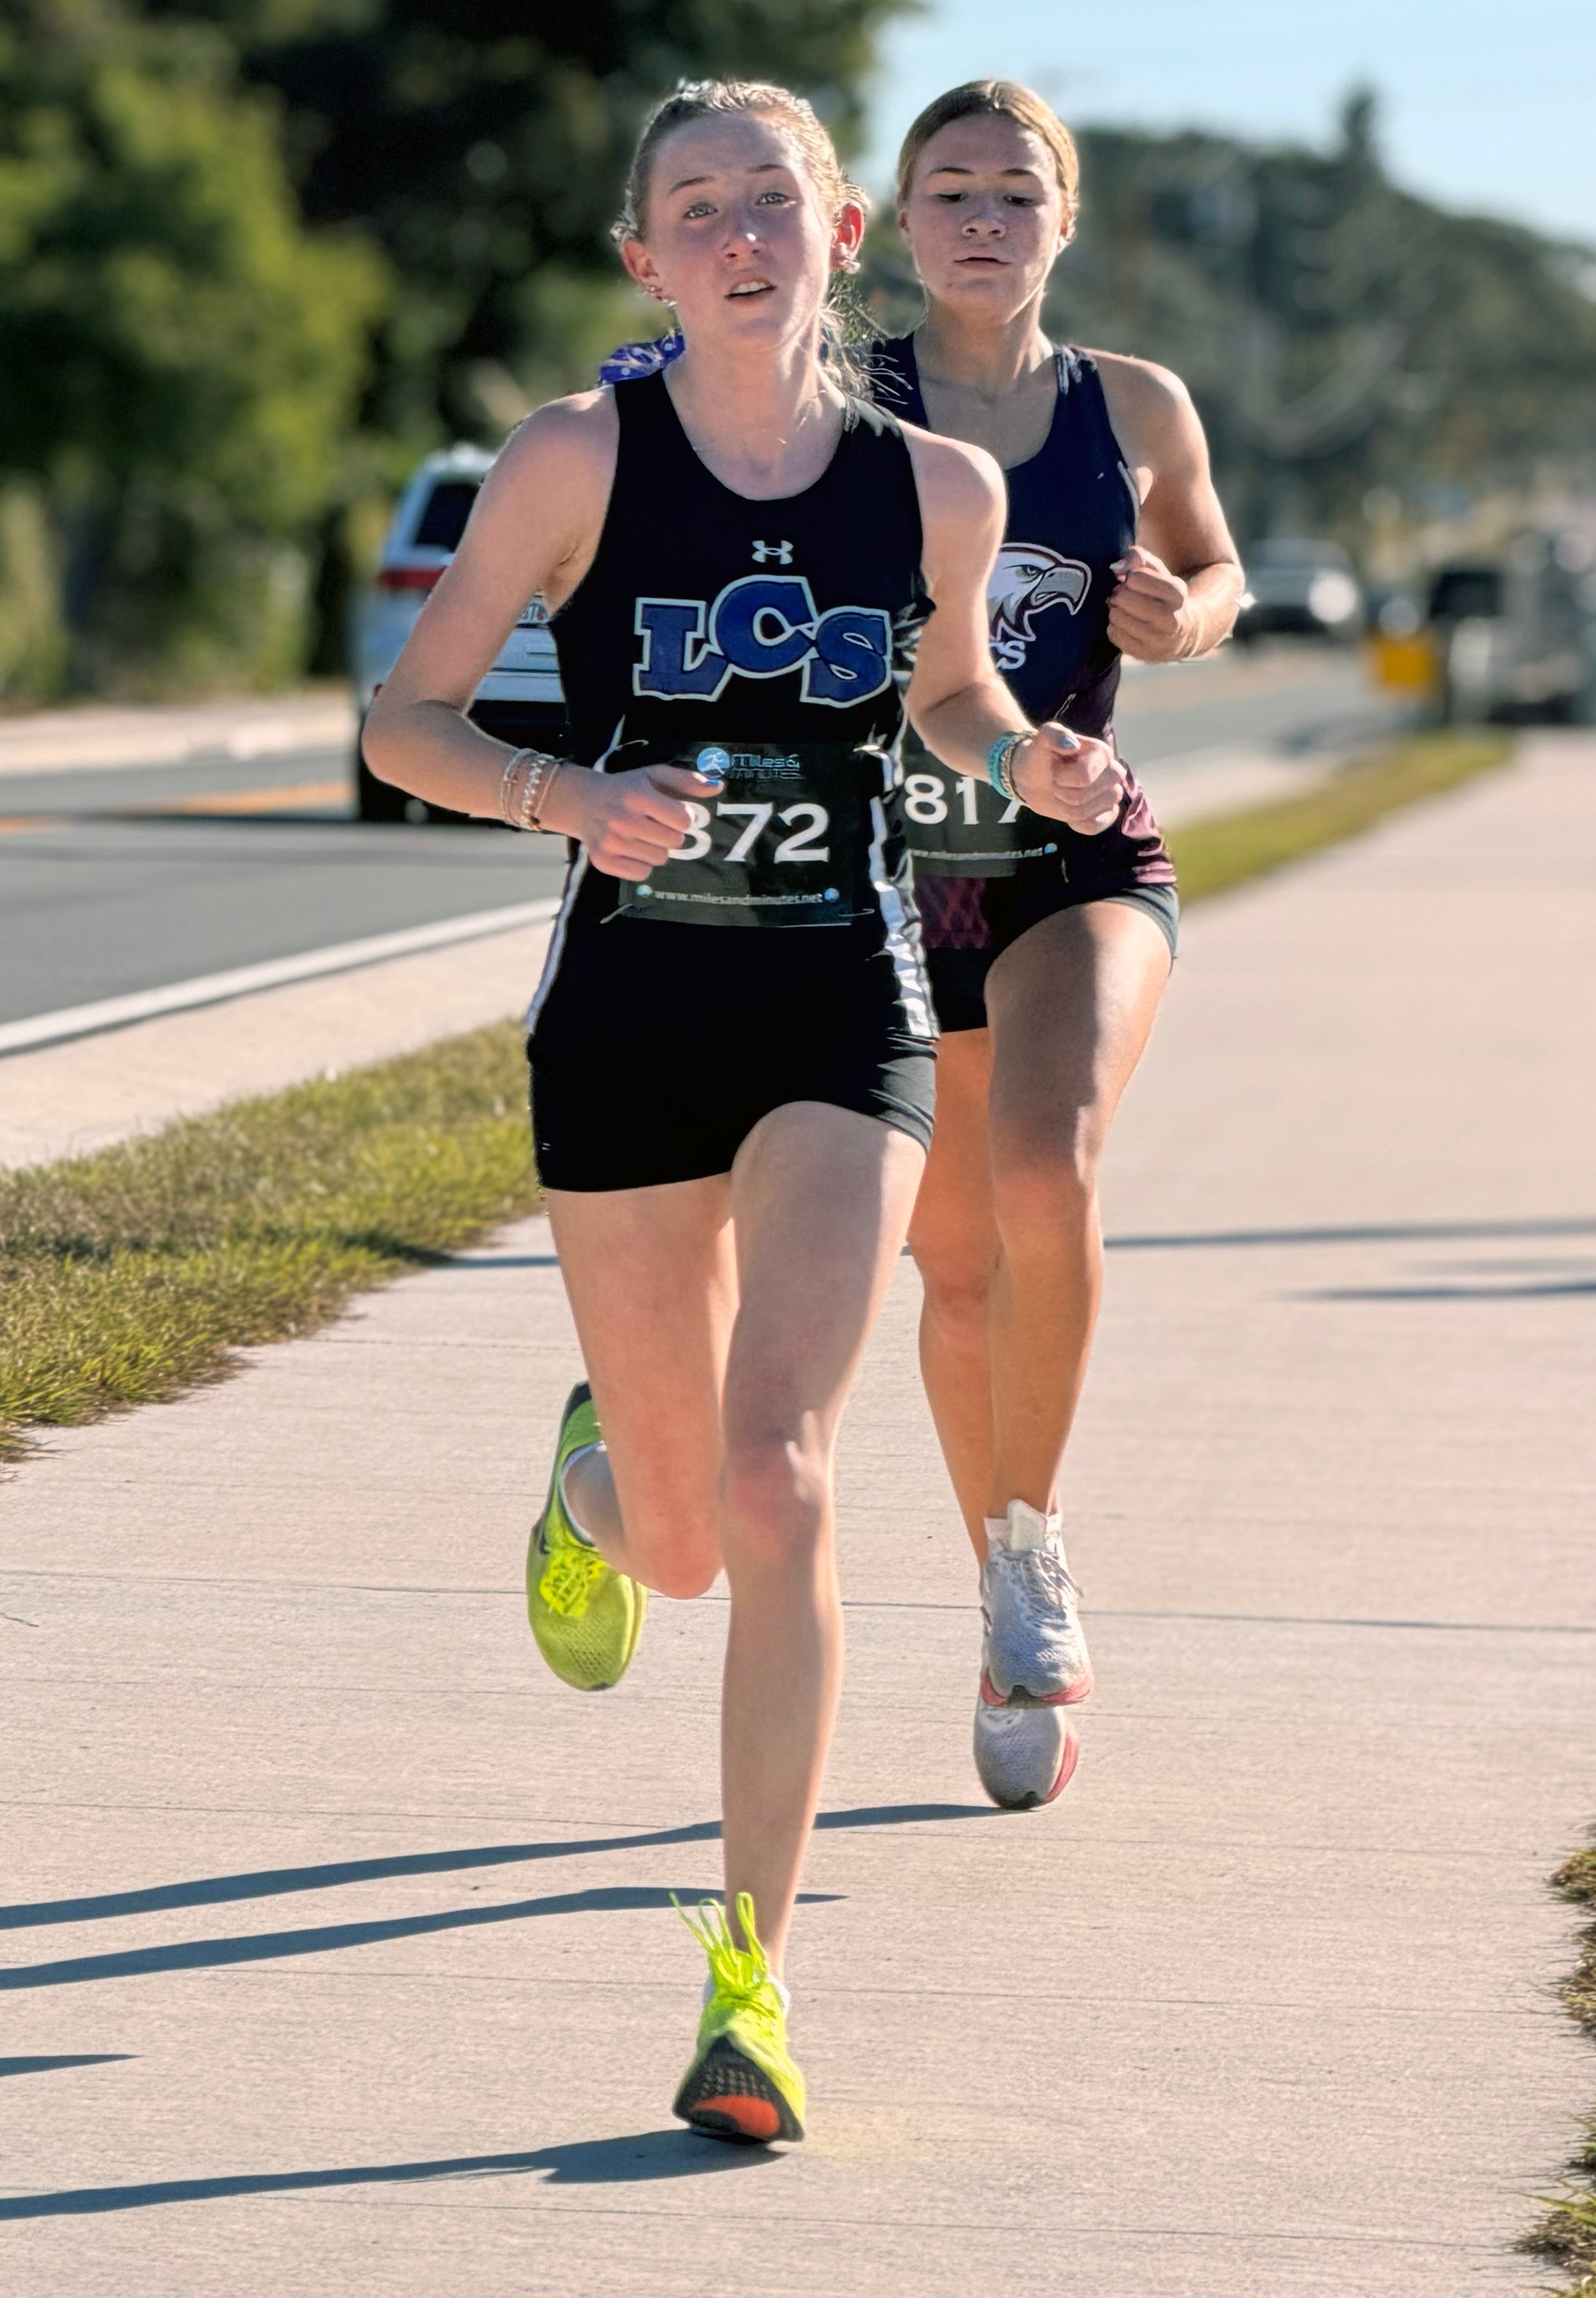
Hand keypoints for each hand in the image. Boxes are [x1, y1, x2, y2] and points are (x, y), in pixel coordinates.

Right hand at [539, 762, 719, 881]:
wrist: (582, 802)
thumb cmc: (625, 789)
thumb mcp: (654, 776)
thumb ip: (686, 780)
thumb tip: (717, 787)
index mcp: (638, 796)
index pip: (683, 820)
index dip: (683, 818)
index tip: (673, 813)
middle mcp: (623, 819)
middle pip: (674, 841)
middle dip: (670, 833)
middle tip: (654, 824)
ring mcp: (612, 842)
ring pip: (660, 859)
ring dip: (657, 848)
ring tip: (642, 835)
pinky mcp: (604, 861)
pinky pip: (642, 873)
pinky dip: (642, 864)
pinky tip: (632, 848)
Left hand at [1010, 724, 1125, 834]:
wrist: (1035, 777)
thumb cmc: (1041, 756)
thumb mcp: (1041, 739)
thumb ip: (1054, 734)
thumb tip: (1072, 744)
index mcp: (1102, 753)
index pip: (1085, 776)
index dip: (1062, 778)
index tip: (1054, 770)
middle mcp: (1113, 772)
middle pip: (1087, 796)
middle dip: (1063, 793)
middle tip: (1057, 784)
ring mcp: (1112, 794)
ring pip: (1089, 813)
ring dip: (1067, 808)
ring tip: (1062, 795)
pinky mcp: (1107, 813)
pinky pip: (1095, 827)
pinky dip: (1078, 823)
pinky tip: (1070, 813)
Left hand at [1107, 545, 1195, 661]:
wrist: (1185, 633)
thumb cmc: (1164, 597)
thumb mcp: (1160, 573)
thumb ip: (1139, 558)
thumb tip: (1116, 568)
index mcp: (1177, 594)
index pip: (1136, 578)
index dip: (1130, 578)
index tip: (1134, 583)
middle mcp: (1170, 619)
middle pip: (1123, 598)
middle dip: (1120, 595)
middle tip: (1124, 597)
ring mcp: (1157, 640)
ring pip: (1116, 617)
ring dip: (1115, 611)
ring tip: (1124, 611)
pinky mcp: (1144, 654)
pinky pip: (1113, 634)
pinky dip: (1114, 627)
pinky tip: (1125, 625)